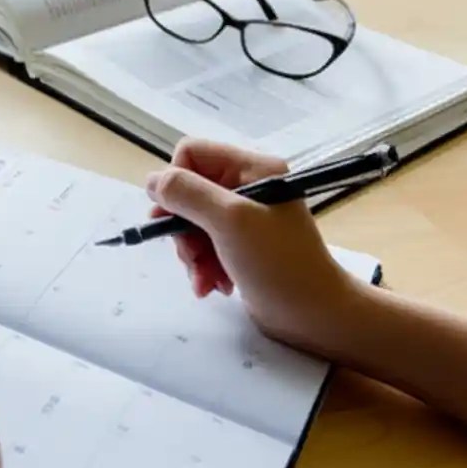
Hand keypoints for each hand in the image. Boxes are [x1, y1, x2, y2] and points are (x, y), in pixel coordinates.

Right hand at [146, 138, 362, 351]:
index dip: (176, 181)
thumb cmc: (278, 263)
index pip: (192, 153)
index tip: (171, 215)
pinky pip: (205, 245)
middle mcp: (248, 186)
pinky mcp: (242, 245)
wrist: (314, 315)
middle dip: (183, 228)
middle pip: (189, 192)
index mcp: (252, 169)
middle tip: (189, 255)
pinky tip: (213, 284)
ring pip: (192, 222)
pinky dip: (203, 266)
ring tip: (205, 278)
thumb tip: (152, 181)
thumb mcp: (229, 221)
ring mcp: (245, 217)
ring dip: (192, 253)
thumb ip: (187, 194)